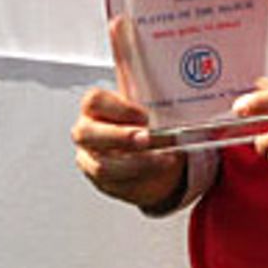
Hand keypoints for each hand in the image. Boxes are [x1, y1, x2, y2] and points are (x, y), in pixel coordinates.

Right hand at [71, 87, 185, 210]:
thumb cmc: (146, 123)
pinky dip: (141, 177)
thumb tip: (182, 84)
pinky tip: (159, 168)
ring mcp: (89, 158)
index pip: (94, 101)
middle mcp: (85, 131)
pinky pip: (116, 184)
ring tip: (163, 158)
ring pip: (103, 165)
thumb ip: (152, 97)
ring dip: (137, 162)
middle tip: (147, 138)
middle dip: (121, 137)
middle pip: (88, 133)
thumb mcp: (148, 105)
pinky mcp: (101, 182)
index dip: (118, 109)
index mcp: (94, 107)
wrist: (150, 153)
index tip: (144, 115)